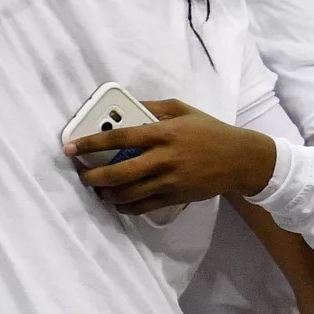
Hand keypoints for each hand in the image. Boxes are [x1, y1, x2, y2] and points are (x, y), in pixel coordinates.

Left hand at [64, 98, 277, 213]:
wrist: (242, 159)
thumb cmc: (210, 131)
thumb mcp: (183, 109)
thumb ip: (153, 107)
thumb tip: (127, 106)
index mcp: (163, 133)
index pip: (120, 138)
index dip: (91, 143)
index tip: (70, 147)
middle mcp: (165, 158)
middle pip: (120, 172)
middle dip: (94, 176)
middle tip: (82, 175)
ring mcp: (171, 181)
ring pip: (130, 193)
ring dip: (107, 194)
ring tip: (97, 189)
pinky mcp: (177, 197)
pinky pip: (145, 206)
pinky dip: (126, 207)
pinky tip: (117, 202)